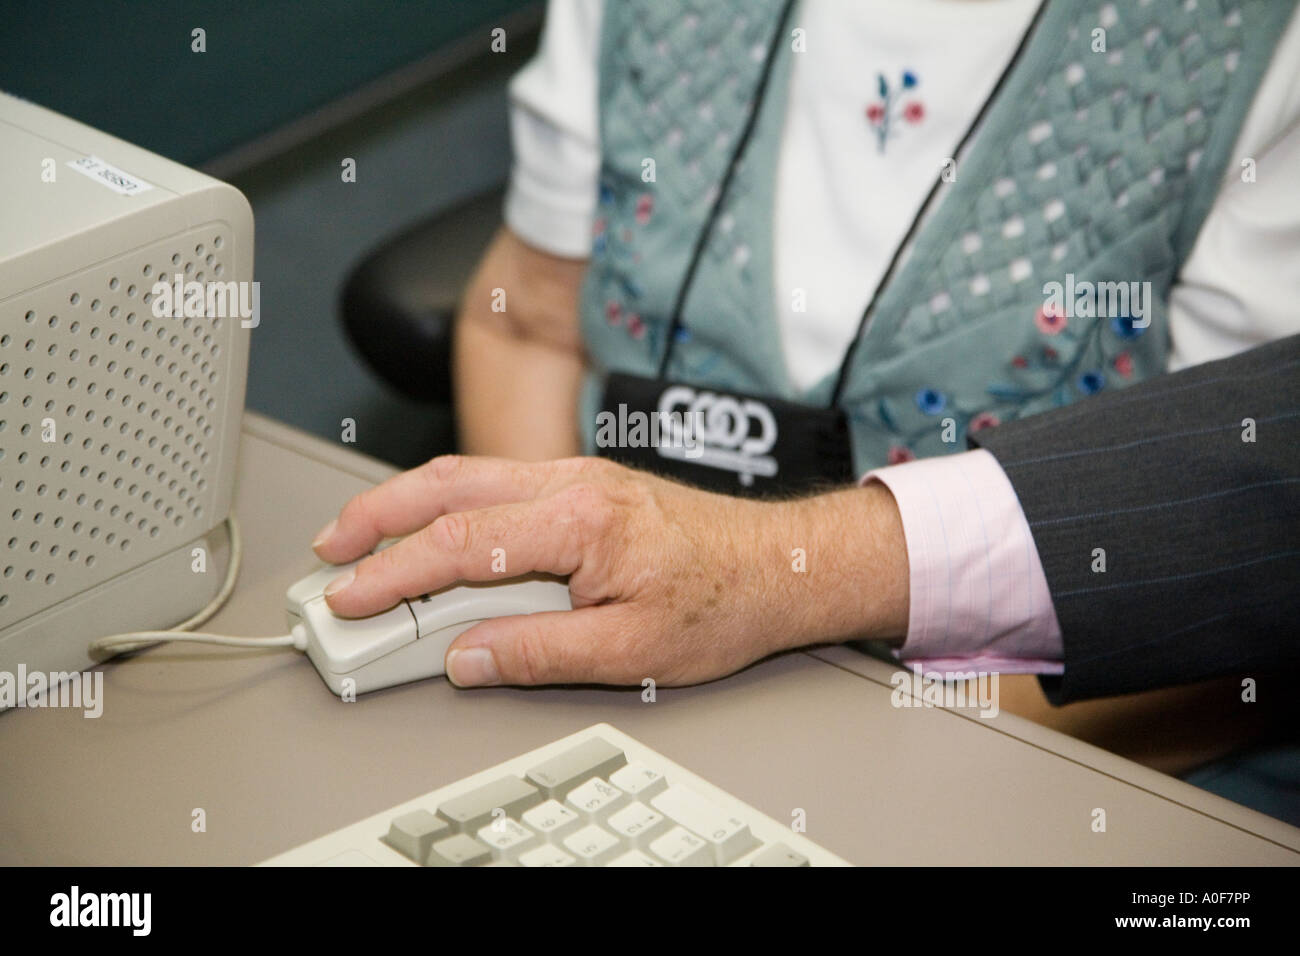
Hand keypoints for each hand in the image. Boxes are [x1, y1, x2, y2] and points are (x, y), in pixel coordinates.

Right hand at [310, 456, 908, 687]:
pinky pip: (495, 481)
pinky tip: (430, 526)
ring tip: (360, 536)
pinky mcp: (581, 486)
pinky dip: (446, 501)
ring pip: (467, 474)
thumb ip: (539, 651)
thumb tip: (466, 657)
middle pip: (447, 485)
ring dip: (405, 502)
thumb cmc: (723, 598)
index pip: (461, 543)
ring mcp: (575, 477)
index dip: (394, 573)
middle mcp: (571, 484)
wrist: (777, 565)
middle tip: (330, 552)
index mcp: (580, 521)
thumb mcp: (632, 651)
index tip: (350, 600)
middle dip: (376, 515)